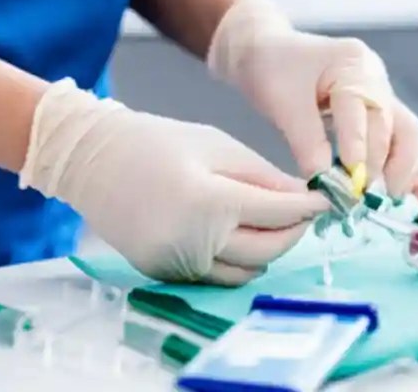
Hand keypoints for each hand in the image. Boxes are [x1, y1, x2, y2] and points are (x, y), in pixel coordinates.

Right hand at [20, 80, 328, 284]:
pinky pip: (214, 274)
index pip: (279, 214)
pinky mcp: (163, 273)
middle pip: (269, 250)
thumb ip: (263, 176)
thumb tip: (304, 197)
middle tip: (302, 211)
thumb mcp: (217, 146)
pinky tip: (231, 232)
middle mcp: (193, 242)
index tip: (327, 200)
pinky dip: (232, 258)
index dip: (309, 208)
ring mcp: (176, 263)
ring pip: (245, 271)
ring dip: (265, 249)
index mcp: (210, 202)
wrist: (90, 160)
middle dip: (293, 231)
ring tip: (266, 220)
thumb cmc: (155, 142)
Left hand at [207, 0, 417, 196]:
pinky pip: (398, 141)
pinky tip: (382, 190)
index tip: (351, 185)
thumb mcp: (282, 103)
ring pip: (408, 136)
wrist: (265, 50)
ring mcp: (382, 94)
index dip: (358, 150)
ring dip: (399, 171)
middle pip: (400, 127)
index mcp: (353, 63)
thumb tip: (328, 185)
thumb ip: (306, 143)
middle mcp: (377, 78)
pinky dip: (394, 166)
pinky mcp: (378, 112)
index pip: (363, 111)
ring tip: (380, 201)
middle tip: (366, 201)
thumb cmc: (270, 68)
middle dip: (385, 167)